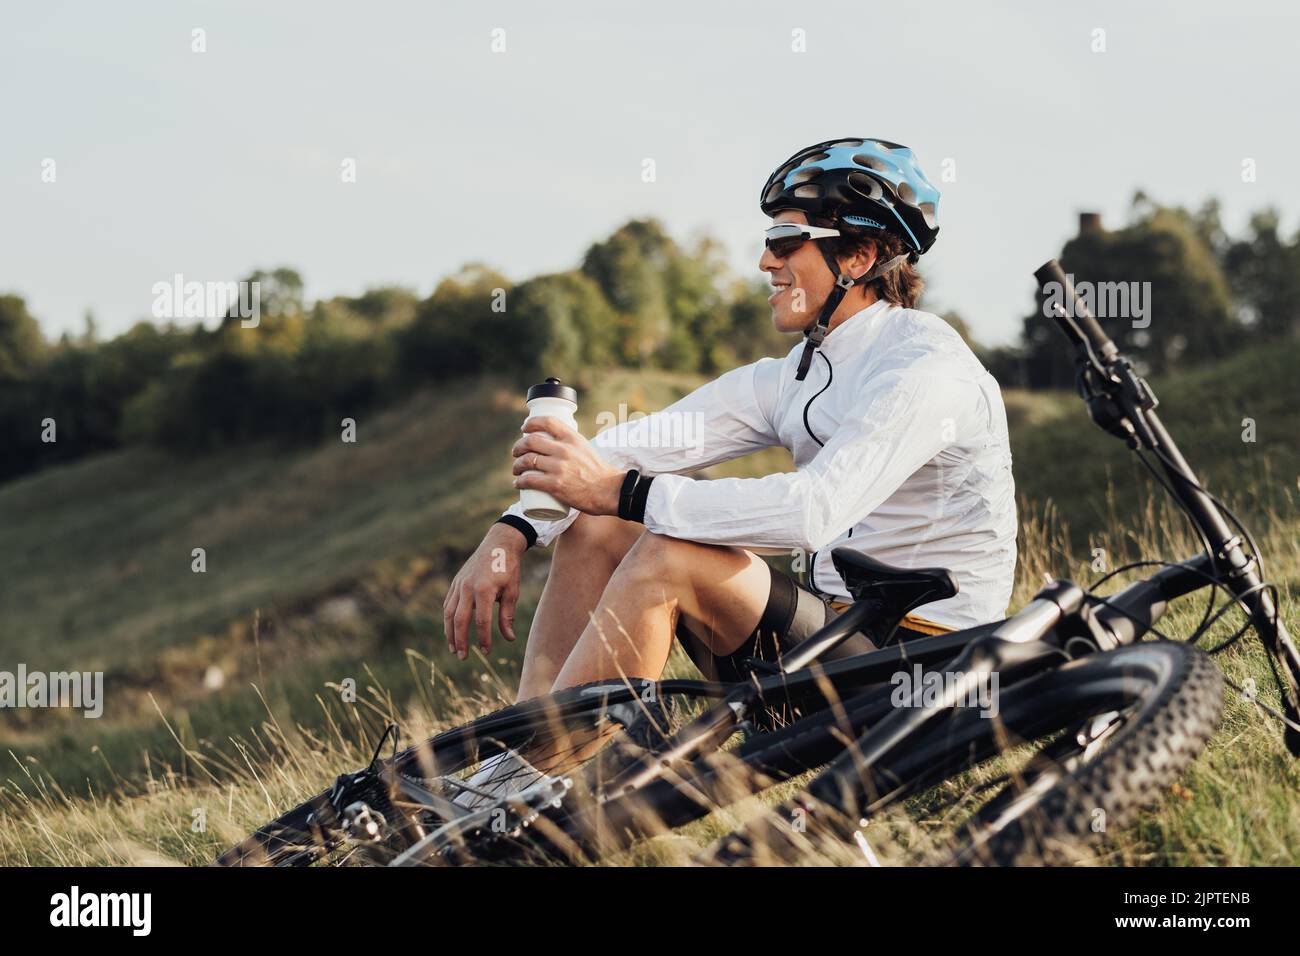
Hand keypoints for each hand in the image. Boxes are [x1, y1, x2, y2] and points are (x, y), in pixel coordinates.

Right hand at [442, 524, 525, 660]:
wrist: (499, 543)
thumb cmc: (509, 568)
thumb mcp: (512, 591)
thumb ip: (507, 615)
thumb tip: (508, 638)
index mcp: (484, 589)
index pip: (481, 621)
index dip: (483, 638)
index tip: (486, 651)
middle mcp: (467, 587)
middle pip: (459, 620)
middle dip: (460, 641)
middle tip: (462, 657)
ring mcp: (459, 584)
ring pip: (449, 613)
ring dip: (450, 633)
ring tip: (454, 648)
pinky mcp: (455, 582)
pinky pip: (448, 604)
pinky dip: (448, 619)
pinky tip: (451, 630)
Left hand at [511, 416, 624, 516]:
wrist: (608, 491)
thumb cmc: (597, 471)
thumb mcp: (585, 448)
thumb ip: (570, 444)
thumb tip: (553, 443)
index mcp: (572, 438)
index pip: (547, 422)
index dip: (531, 423)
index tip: (524, 428)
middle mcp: (564, 450)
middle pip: (531, 442)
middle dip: (518, 447)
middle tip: (516, 453)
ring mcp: (559, 467)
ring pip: (527, 461)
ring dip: (516, 465)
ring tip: (516, 470)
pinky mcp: (555, 485)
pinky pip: (529, 480)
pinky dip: (519, 481)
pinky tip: (517, 483)